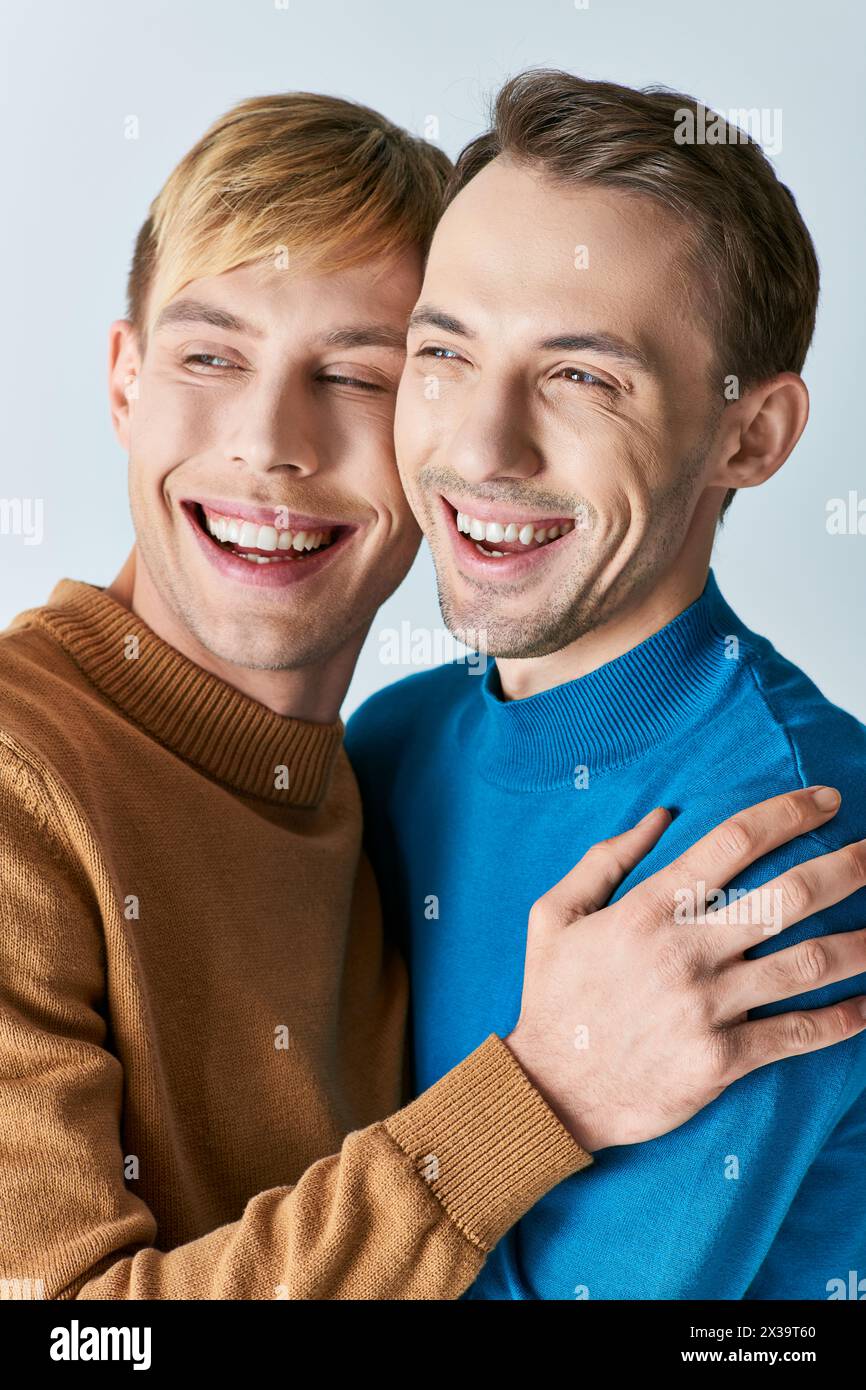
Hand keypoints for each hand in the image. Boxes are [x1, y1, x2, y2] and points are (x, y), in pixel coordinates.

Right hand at [505, 787, 865, 1150]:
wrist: (549, 1091)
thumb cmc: (552, 995)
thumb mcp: (555, 914)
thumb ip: (605, 859)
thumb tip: (660, 815)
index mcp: (647, 910)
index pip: (732, 843)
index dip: (787, 814)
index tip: (824, 800)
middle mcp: (685, 953)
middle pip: (786, 897)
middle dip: (844, 868)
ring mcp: (707, 1009)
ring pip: (806, 965)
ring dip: (859, 943)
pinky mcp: (720, 1061)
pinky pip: (796, 1034)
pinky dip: (842, 1019)